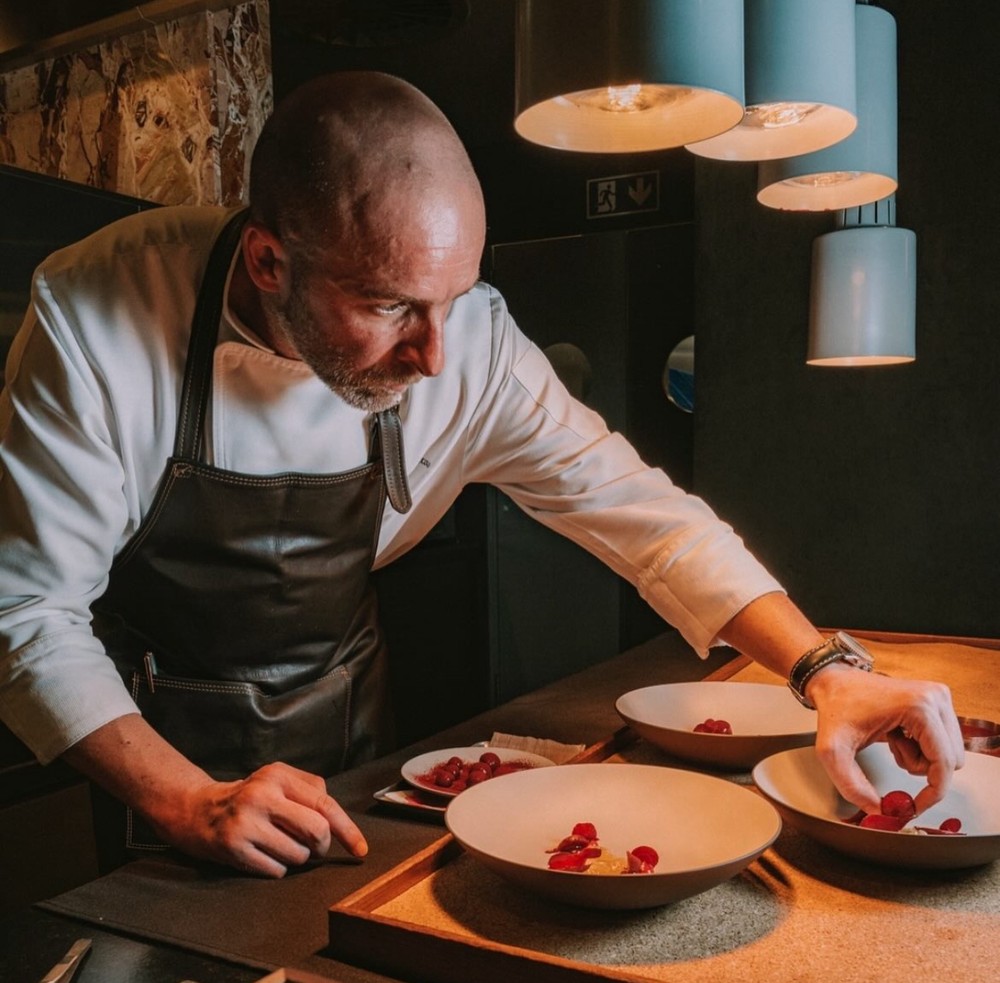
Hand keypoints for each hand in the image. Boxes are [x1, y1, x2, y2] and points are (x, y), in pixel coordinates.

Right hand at [155, 761, 367, 876]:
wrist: (198, 810)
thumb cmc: (249, 798)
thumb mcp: (277, 780)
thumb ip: (309, 791)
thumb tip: (338, 820)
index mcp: (278, 775)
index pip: (325, 804)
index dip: (347, 830)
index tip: (360, 850)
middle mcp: (262, 795)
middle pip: (316, 831)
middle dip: (321, 847)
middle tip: (313, 847)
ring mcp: (246, 822)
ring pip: (298, 855)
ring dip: (296, 858)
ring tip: (278, 845)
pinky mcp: (234, 848)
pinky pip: (276, 871)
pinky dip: (277, 869)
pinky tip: (262, 854)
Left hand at [807, 663, 964, 815]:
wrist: (832, 682)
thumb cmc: (834, 708)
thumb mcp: (832, 752)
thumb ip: (852, 786)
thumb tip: (879, 812)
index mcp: (919, 707)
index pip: (944, 764)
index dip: (933, 792)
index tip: (915, 806)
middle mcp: (935, 698)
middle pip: (950, 760)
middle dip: (921, 770)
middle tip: (892, 757)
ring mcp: (938, 697)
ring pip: (947, 753)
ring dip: (919, 759)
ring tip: (891, 741)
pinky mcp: (935, 701)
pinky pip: (941, 742)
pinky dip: (919, 748)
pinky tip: (896, 735)